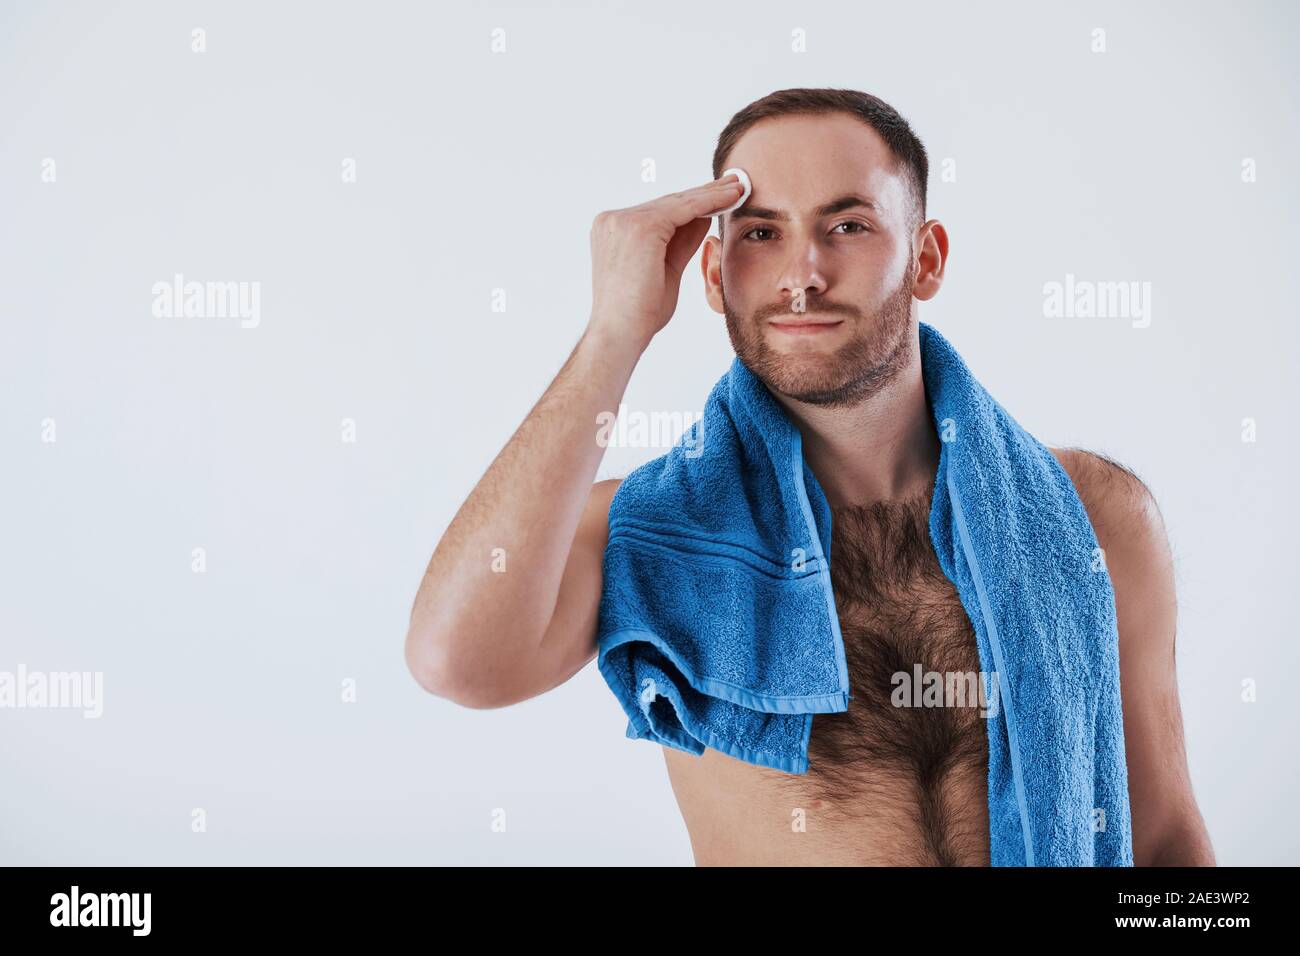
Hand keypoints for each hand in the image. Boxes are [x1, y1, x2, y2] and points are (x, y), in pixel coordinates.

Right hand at [587, 173, 743, 346]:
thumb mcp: (666, 269)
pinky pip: (683, 208)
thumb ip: (681, 242)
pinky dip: (710, 202)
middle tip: (734, 182)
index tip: (719, 196)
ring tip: (740, 186)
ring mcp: (623, 220)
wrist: (621, 334)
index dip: (693, 203)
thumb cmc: (640, 314)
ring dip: (712, 194)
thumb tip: (703, 217)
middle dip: (705, 193)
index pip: (660, 212)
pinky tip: (731, 197)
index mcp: (613, 230)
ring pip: (678, 202)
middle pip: (669, 202)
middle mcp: (613, 220)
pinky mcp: (640, 226)